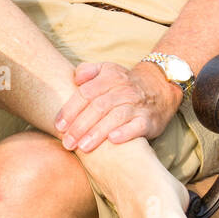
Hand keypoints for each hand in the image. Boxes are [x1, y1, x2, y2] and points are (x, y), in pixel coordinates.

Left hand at [52, 60, 181, 153]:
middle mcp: (123, 90)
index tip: (59, 126)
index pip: (85, 93)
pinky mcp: (149, 120)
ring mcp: (137, 105)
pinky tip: (113, 141)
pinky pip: (137, 126)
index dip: (71, 110)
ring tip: (83, 147)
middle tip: (67, 142)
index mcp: (109, 77)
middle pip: (98, 107)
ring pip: (115, 117)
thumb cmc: (123, 83)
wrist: (159, 87)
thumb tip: (75, 79)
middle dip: (80, 126)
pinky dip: (125, 133)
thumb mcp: (106, 70)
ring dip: (97, 133)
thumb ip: (87, 70)